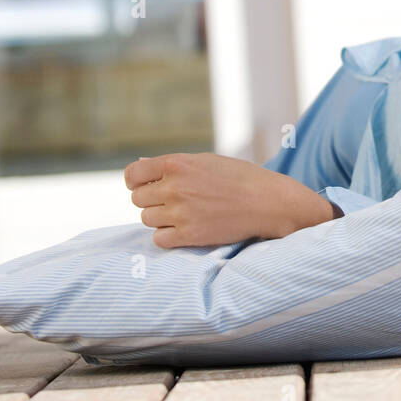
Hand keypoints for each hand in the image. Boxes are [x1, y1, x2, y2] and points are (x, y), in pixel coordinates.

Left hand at [124, 153, 334, 247]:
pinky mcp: (189, 235)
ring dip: (160, 218)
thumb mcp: (206, 161)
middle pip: (138, 199)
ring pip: (147, 219)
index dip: (135, 181)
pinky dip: (167, 236)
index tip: (145, 186)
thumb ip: (172, 165)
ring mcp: (181, 212)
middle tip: (173, 202)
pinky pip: (159, 239)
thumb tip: (140, 166)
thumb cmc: (240, 178)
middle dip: (151, 200)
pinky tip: (184, 229)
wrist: (268, 202)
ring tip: (183, 214)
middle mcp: (174, 187)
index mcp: (177, 164)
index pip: (132, 175)